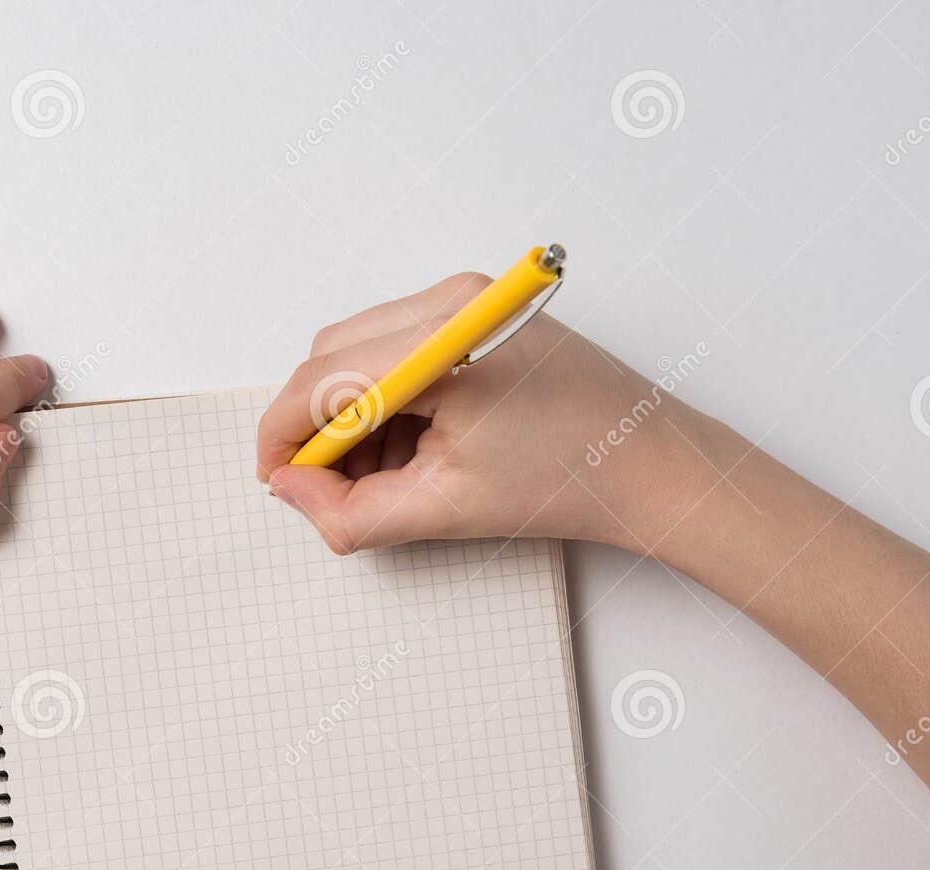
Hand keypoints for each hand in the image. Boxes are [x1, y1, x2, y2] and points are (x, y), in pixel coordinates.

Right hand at [257, 271, 724, 554]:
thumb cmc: (571, 480)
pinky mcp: (476, 312)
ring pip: (357, 352)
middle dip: (316, 426)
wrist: (652, 466)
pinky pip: (395, 349)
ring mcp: (465, 299)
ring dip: (350, 416)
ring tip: (387, 477)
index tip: (276, 481)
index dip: (283, 436)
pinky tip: (413, 450)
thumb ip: (349, 511)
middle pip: (330, 356)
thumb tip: (291, 492)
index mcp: (445, 342)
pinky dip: (384, 401)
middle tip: (328, 489)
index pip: (321, 379)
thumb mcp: (442, 511)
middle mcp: (451, 300)